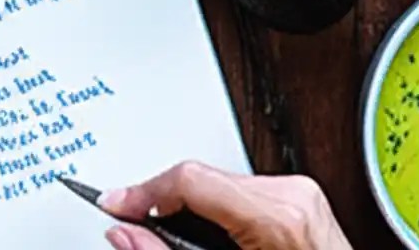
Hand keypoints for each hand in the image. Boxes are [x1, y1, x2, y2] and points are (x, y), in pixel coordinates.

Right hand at [99, 161, 352, 249]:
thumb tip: (126, 233)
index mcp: (277, 215)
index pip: (189, 179)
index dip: (142, 192)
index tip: (115, 205)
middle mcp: (292, 194)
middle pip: (201, 180)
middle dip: (165, 205)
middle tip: (136, 228)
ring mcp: (301, 194)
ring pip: (219, 185)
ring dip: (193, 211)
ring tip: (177, 240)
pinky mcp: (302, 199)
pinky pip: (243, 194)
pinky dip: (219, 214)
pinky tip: (212, 238)